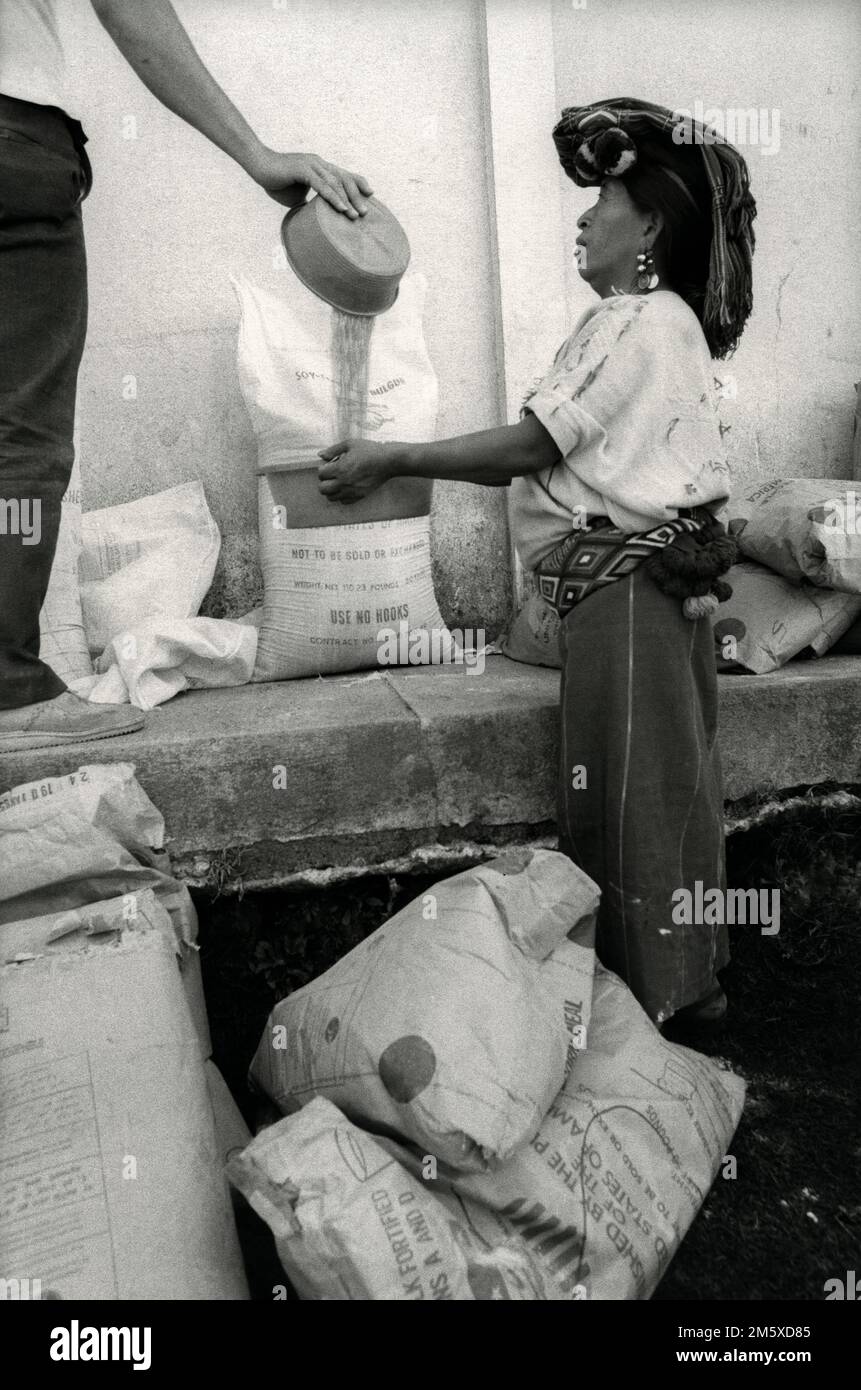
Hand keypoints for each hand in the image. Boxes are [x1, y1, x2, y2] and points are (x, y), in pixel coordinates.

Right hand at [250, 149, 372, 217]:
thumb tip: (315, 219)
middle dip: (357, 196)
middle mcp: (319, 163)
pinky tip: (341, 208)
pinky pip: (322, 185)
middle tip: (365, 213)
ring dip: (347, 200)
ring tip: (356, 215)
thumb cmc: (276, 180)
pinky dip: (333, 197)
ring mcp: (312, 165)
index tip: (370, 195)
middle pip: (344, 178)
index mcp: (320, 167)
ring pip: (335, 183)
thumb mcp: (297, 195)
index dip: (358, 183)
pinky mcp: (303, 170)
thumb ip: (309, 203)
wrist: (258, 166)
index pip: (343, 174)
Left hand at [318, 440, 395, 502]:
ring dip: (331, 490)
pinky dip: (341, 496)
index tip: (329, 465)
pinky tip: (346, 487)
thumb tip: (321, 455)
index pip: (321, 474)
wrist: (388, 462)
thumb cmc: (370, 451)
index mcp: (340, 469)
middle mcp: (344, 482)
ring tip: (337, 482)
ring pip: (331, 497)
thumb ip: (333, 450)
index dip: (323, 469)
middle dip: (324, 481)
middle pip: (323, 489)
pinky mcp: (359, 496)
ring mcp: (351, 491)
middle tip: (330, 475)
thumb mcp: (350, 444)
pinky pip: (344, 502)